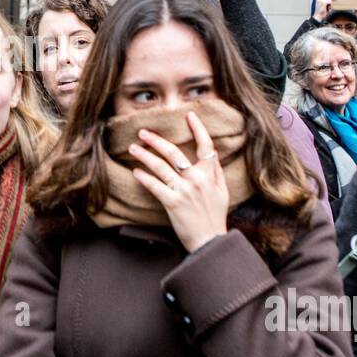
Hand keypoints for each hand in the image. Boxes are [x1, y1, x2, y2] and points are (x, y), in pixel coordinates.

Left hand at [128, 110, 228, 252]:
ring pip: (160, 167)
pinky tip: (136, 171)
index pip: (205, 146)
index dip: (198, 128)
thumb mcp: (222, 192)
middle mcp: (196, 179)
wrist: (209, 241)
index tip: (189, 115)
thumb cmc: (215, 217)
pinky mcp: (172, 203)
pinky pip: (155, 186)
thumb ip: (216, 172)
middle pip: (173, 153)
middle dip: (156, 140)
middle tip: (143, 132)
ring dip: (144, 155)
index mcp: (210, 175)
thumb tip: (212, 154)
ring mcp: (183, 190)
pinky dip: (144, 177)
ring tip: (133, 148)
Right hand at [313, 0, 336, 21]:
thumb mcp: (322, 6)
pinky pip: (330, 2)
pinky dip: (330, 5)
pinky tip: (328, 8)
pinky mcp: (323, 2)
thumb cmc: (321, 12)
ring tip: (328, 8)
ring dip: (330, 4)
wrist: (318, 16)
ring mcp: (321, 0)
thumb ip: (325, 1)